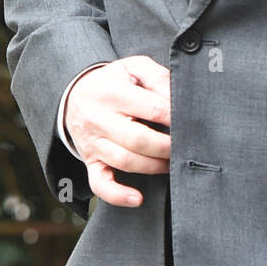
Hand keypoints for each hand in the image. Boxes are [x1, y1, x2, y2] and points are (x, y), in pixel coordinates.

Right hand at [63, 56, 171, 206]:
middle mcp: (98, 119)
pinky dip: (118, 195)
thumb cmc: (114, 81)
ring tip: (173, 163)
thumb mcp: (134, 67)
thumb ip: (158, 77)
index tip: (192, 121)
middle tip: (186, 145)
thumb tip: (177, 96)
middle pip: (139, 139)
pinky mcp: (90, 161)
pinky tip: (137, 198)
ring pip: (125, 161)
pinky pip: (100, 183)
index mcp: (112, 92)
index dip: (175, 117)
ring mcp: (93, 143)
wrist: (74, 95)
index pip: (152, 108)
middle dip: (168, 146)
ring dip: (154, 166)